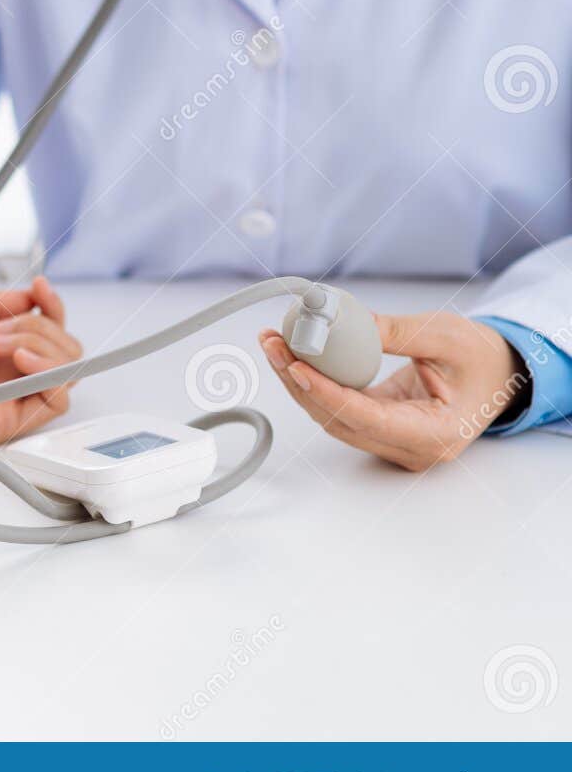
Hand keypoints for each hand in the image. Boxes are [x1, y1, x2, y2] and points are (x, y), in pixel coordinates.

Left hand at [0, 278, 81, 456]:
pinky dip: (51, 375)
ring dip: (45, 345)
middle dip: (42, 325)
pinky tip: (20, 360)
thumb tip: (27, 296)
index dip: (50, 306)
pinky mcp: (5, 423)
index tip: (40, 286)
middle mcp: (1, 375)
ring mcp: (5, 398)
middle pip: (62, 349)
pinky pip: (56, 403)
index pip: (42, 329)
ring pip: (67, 373)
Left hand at [259, 311, 527, 471]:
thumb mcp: (446, 335)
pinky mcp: (381, 430)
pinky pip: (340, 410)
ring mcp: (395, 444)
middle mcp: (412, 449)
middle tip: (274, 344)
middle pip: (340, 420)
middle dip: (300, 382)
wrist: (497, 372)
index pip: (367, 419)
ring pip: (334, 418)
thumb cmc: (481, 358)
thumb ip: (397, 332)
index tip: (296, 366)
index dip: (327, 394)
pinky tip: (294, 356)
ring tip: (276, 344)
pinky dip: (317, 384)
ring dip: (301, 382)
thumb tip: (343, 323)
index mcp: (436, 435)